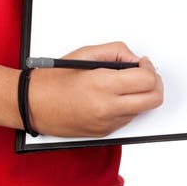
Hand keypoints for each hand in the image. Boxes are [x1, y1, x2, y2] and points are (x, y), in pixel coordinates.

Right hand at [27, 42, 162, 137]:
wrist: (32, 105)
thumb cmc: (53, 79)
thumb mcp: (84, 54)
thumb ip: (114, 52)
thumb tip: (133, 58)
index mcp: (103, 85)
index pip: (146, 80)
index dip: (149, 68)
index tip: (143, 62)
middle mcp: (108, 108)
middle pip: (153, 99)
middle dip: (154, 83)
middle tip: (144, 72)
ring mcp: (108, 124)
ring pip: (142, 110)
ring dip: (140, 95)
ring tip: (123, 83)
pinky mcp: (105, 133)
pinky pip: (127, 119)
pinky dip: (127, 106)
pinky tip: (112, 96)